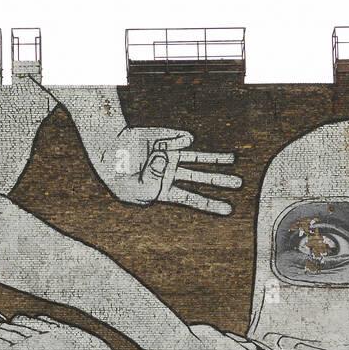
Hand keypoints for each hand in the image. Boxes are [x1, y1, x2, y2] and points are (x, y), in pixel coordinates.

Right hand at [97, 128, 241, 214]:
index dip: (211, 204)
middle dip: (220, 181)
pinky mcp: (169, 139)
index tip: (229, 210)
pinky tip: (163, 146)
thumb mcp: (133, 189)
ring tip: (233, 160)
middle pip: (200, 178)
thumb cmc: (119, 178)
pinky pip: (181, 141)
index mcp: (165, 191)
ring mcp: (172, 156)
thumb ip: (152, 178)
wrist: (108, 152)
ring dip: (216, 159)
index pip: (192, 199)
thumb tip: (166, 157)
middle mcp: (172, 174)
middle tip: (239, 184)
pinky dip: (176, 142)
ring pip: (198, 159)